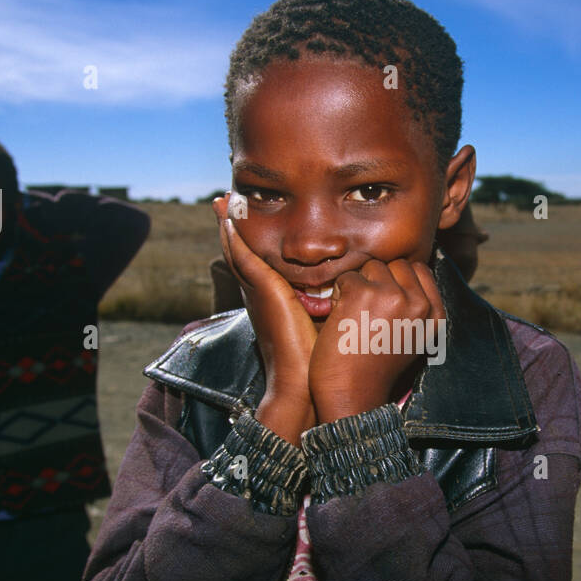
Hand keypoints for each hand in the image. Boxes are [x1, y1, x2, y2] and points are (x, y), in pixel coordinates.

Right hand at [213, 193, 316, 443]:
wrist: (306, 383)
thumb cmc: (322, 359)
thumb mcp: (329, 318)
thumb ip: (335, 298)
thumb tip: (356, 282)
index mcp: (275, 300)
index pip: (264, 262)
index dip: (256, 240)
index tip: (254, 218)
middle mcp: (262, 294)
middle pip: (246, 251)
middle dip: (238, 225)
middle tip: (228, 198)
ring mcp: (259, 292)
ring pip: (240, 249)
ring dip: (231, 223)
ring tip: (223, 199)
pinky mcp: (262, 290)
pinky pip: (243, 256)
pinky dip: (233, 235)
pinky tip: (228, 215)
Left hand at [310, 259, 444, 422]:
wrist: (353, 395)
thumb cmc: (376, 369)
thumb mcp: (413, 339)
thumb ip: (417, 307)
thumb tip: (409, 272)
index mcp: (435, 315)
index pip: (420, 269)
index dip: (397, 279)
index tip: (384, 301)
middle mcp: (419, 303)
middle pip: (396, 264)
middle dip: (379, 280)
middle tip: (367, 310)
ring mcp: (392, 296)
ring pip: (372, 267)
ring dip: (358, 285)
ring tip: (354, 315)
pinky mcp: (362, 294)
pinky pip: (347, 277)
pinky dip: (339, 294)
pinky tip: (341, 320)